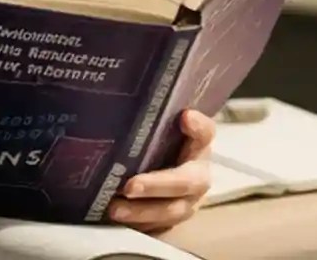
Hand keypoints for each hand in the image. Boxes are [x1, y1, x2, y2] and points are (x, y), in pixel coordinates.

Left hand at [108, 109, 215, 233]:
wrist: (153, 174)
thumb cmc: (148, 143)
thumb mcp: (149, 127)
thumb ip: (147, 116)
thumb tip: (111, 89)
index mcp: (197, 146)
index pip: (205, 133)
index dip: (198, 127)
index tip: (185, 116)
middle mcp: (197, 174)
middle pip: (186, 181)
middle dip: (157, 184)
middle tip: (130, 185)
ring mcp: (187, 201)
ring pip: (172, 210)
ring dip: (142, 211)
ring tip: (114, 208)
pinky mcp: (171, 221)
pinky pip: (158, 228)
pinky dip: (137, 224)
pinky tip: (115, 218)